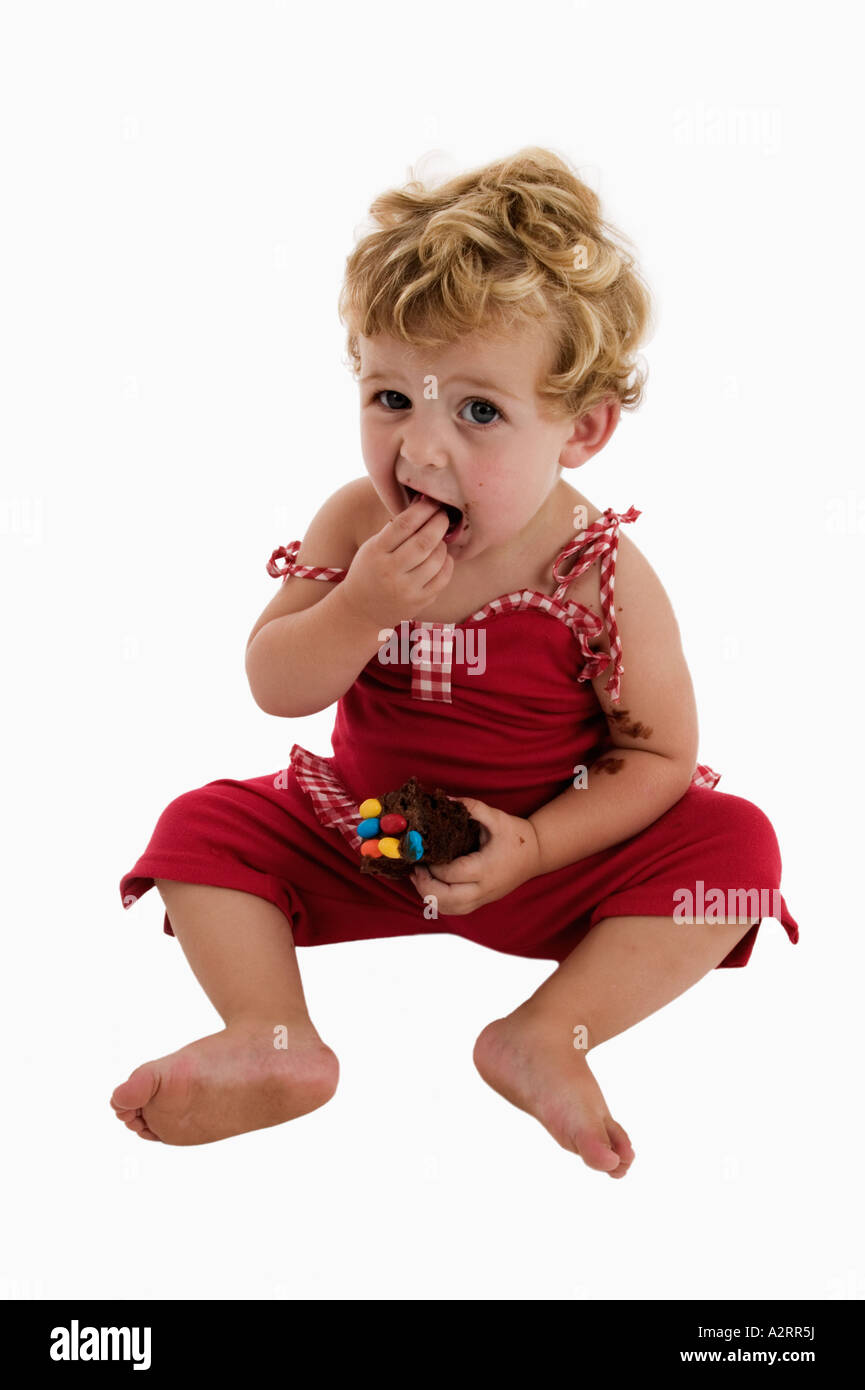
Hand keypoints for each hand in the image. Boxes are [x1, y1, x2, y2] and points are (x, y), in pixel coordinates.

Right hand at [341, 494, 453, 629]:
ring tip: (440, 539)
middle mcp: (390, 571)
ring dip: (443, 545)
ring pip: (436, 560)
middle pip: (424, 542)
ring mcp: (405, 589)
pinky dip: (447, 563)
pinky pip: (442, 579)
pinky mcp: (418, 602)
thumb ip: (394, 530)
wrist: (361, 610)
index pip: (404, 524)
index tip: (433, 501)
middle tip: (444, 515)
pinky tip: (443, 557)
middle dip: (439, 524)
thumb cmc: (370, 570)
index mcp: (376, 552)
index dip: (423, 509)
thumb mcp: (372, 547)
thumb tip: (424, 504)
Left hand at [408, 796, 541, 914]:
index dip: (431, 866)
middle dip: (424, 884)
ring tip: (419, 877)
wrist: (537, 854)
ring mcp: (483, 898)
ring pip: (448, 908)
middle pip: (445, 897)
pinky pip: (456, 910)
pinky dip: (440, 902)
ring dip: (429, 896)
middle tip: (415, 868)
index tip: (422, 852)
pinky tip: (431, 888)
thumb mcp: (496, 817)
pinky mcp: (483, 902)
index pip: (449, 874)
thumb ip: (471, 807)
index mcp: (485, 868)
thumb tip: (445, 799)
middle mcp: (483, 888)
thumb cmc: (516, 835)